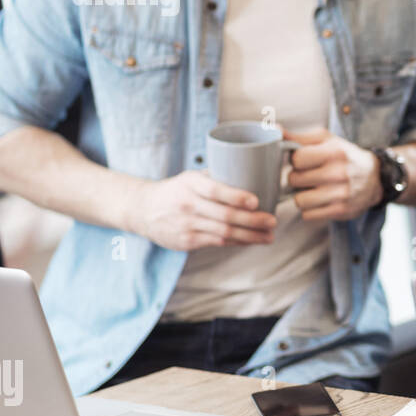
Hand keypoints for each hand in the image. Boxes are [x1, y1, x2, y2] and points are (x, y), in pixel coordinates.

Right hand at [129, 170, 276, 250]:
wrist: (143, 209)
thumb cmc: (177, 190)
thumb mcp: (191, 177)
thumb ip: (217, 177)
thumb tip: (254, 172)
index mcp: (190, 184)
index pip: (215, 190)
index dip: (237, 197)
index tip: (256, 201)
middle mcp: (187, 204)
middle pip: (224, 216)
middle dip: (253, 221)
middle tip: (272, 221)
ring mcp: (186, 225)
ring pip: (224, 233)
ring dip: (250, 236)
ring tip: (269, 236)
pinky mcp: (187, 242)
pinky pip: (217, 243)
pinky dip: (237, 242)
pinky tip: (252, 241)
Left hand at [283, 127, 381, 221]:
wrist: (375, 179)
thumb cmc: (345, 157)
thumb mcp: (327, 141)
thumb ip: (299, 137)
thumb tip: (274, 129)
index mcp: (334, 152)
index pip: (296, 159)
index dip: (296, 161)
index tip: (304, 162)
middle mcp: (338, 173)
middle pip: (294, 180)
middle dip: (297, 179)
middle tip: (309, 176)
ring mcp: (340, 194)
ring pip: (299, 200)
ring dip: (302, 196)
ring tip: (313, 190)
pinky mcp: (340, 211)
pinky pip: (308, 215)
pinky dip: (310, 209)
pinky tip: (320, 200)